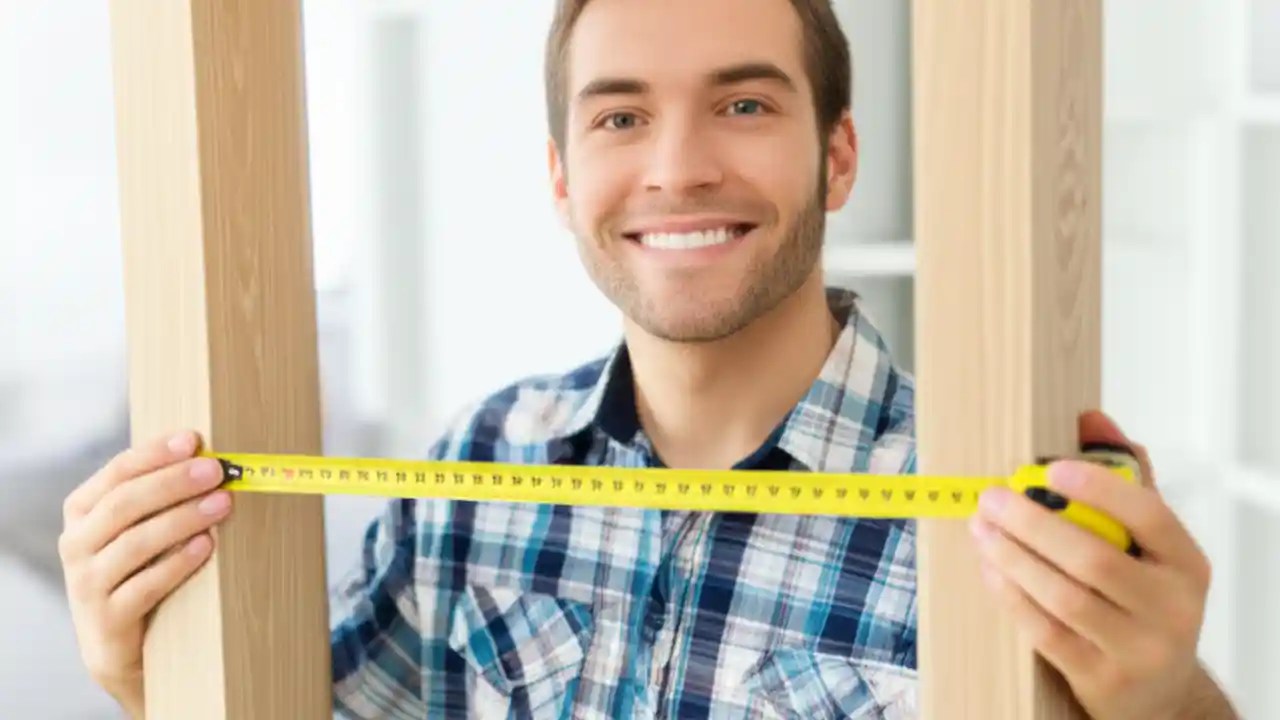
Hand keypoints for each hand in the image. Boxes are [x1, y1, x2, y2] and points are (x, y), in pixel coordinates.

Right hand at [58, 430, 232, 716]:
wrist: (120, 644)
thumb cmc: (139, 570)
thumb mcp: (140, 528)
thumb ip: (161, 496)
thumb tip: (213, 457)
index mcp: (83, 510)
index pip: (117, 472)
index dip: (155, 454)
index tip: (194, 439)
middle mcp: (77, 543)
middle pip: (125, 504)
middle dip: (174, 483)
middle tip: (216, 471)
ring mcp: (87, 583)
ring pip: (134, 543)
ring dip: (182, 519)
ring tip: (222, 504)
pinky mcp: (106, 619)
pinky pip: (144, 586)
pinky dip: (178, 563)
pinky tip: (206, 546)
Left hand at [969, 410, 1229, 718]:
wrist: (1158, 691)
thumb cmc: (1143, 600)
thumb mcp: (1149, 545)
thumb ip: (1123, 481)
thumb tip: (1091, 417)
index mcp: (1186, 563)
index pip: (1148, 516)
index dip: (1099, 489)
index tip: (1050, 469)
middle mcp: (1172, 607)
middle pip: (1095, 559)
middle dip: (1033, 524)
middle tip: (991, 497)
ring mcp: (1138, 649)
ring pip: (1065, 597)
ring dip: (1013, 558)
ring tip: (981, 529)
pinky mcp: (1101, 678)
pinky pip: (1047, 632)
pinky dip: (1012, 596)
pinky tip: (990, 569)